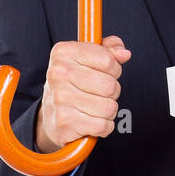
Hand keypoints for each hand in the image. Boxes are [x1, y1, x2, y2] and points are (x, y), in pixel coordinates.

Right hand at [34, 36, 130, 151]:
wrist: (51, 117)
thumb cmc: (73, 84)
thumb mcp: (88, 58)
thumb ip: (109, 49)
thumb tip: (124, 54)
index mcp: (63, 52)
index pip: (107, 60)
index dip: (114, 69)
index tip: (105, 73)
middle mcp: (58, 74)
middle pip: (110, 85)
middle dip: (112, 92)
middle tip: (99, 93)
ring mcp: (60, 98)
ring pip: (109, 107)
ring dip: (108, 111)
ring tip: (94, 108)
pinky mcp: (65, 122)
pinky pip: (103, 125)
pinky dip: (103, 126)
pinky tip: (91, 121)